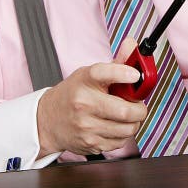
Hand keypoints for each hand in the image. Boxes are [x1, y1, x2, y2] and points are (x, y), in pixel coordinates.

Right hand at [36, 37, 147, 156]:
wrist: (48, 120)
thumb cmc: (74, 94)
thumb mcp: (90, 74)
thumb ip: (117, 62)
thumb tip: (132, 44)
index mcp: (85, 80)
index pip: (104, 72)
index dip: (123, 72)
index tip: (135, 75)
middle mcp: (84, 103)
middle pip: (125, 110)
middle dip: (140, 109)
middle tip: (138, 105)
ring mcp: (86, 125)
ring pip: (127, 128)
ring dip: (134, 123)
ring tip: (127, 116)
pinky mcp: (90, 143)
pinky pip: (120, 142)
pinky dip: (124, 135)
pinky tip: (116, 126)